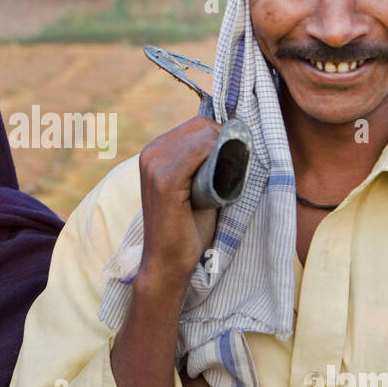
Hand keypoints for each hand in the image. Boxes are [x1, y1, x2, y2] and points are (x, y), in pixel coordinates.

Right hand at [135, 116, 221, 291]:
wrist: (169, 262)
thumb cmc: (186, 228)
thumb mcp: (195, 186)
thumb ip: (205, 163)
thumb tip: (236, 140)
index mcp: (154, 151)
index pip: (198, 124)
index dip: (223, 137)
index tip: (237, 157)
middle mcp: (150, 152)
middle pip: (202, 126)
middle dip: (226, 142)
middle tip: (237, 168)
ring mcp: (154, 164)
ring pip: (204, 135)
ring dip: (225, 151)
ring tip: (229, 177)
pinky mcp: (164, 179)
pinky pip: (199, 150)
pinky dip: (218, 157)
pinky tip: (223, 177)